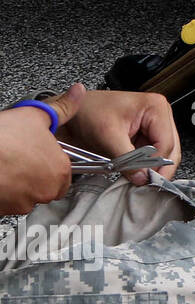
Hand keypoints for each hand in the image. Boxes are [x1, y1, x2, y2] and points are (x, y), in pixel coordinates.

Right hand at [0, 86, 84, 213]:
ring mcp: (24, 203)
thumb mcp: (35, 116)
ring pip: (27, 195)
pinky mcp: (4, 210)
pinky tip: (0, 175)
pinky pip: (8, 203)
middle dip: (36, 173)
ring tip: (7, 165)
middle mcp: (46, 191)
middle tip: (20, 158)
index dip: (50, 159)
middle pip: (47, 185)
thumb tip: (78, 92)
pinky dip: (4, 192)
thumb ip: (62, 108)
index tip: (38, 152)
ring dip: (19, 184)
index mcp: (60, 170)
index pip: (65, 171)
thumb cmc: (2, 139)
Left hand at [56, 85, 180, 183]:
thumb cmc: (87, 112)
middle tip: (145, 183)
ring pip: (164, 155)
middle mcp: (160, 115)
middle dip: (157, 168)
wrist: (72, 112)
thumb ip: (126, 158)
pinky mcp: (147, 136)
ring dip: (151, 168)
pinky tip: (135, 172)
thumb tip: (142, 177)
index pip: (166, 143)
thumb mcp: (107, 135)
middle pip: (170, 149)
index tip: (143, 178)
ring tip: (138, 178)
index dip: (155, 163)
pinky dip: (145, 166)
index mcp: (156, 107)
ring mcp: (155, 126)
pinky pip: (153, 156)